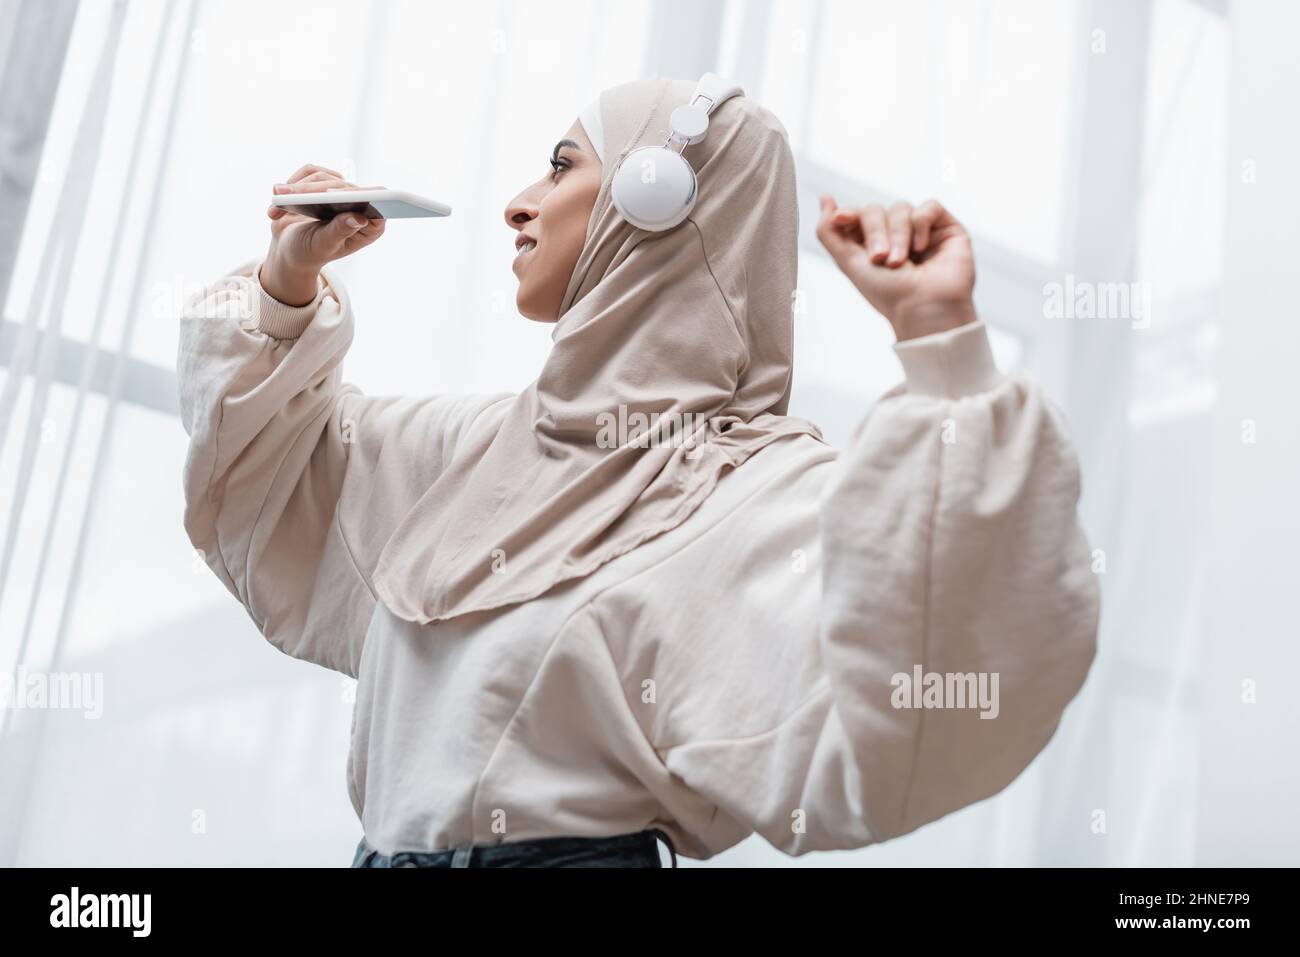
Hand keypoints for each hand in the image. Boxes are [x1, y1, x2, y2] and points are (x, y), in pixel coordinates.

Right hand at [260, 164, 386, 305]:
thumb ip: (340, 231)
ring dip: (296, 189)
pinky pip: (310, 172)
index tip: (332, 195)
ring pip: (322, 177)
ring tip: (277, 198)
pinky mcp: (323, 183)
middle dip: (310, 192)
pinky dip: (291, 184)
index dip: (357, 197)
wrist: (290, 248)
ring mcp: (340, 192)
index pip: (376, 205)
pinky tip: (278, 199)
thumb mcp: (324, 245)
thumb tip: (360, 218)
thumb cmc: (310, 252)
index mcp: (370, 227)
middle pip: (341, 188)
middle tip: (289, 195)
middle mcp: (359, 205)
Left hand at [815, 196, 976, 340]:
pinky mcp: (945, 227)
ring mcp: (920, 230)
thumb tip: (824, 198)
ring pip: (900, 208)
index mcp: (870, 245)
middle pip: (875, 210)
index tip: (841, 219)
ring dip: (897, 234)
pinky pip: (929, 207)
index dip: (848, 214)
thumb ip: (829, 233)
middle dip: (874, 232)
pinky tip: (922, 247)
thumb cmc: (889, 294)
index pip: (856, 216)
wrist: (925, 308)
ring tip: (900, 261)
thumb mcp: (849, 263)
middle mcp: (895, 236)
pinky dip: (921, 224)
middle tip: (879, 258)